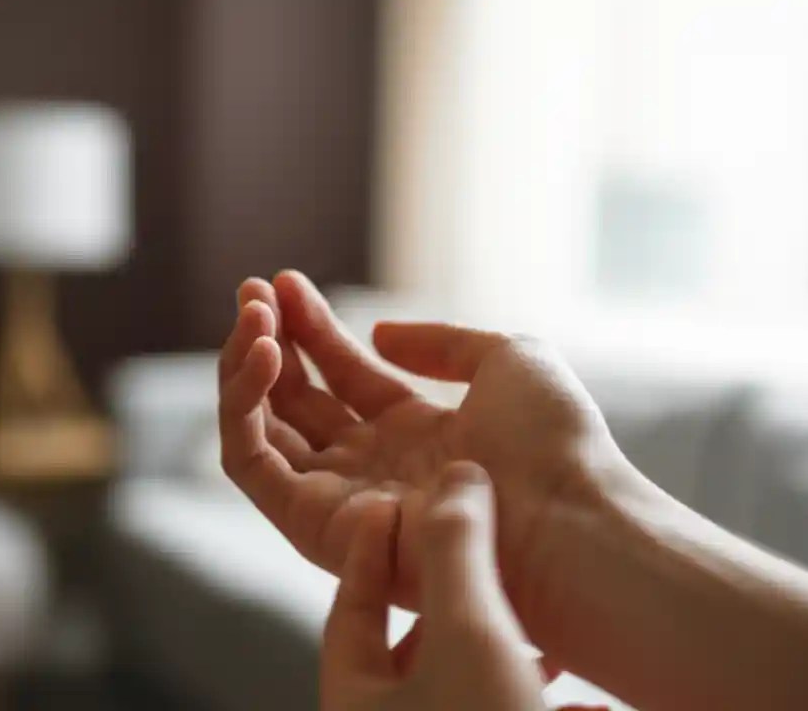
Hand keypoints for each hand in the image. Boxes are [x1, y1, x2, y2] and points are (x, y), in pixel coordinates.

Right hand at [218, 272, 655, 668]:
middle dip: (269, 340)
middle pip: (298, 402)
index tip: (288, 280)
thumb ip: (441, 343)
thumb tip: (380, 333)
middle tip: (253, 288)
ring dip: (245, 368)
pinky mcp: (315, 528)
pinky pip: (250, 466)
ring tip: (254, 316)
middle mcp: (374, 469)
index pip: (345, 376)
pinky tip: (263, 355)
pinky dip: (242, 409)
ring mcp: (342, 501)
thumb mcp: (507, 362)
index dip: (314, 327)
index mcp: (418, 434)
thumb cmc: (554, 443)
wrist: (565, 520)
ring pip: (261, 432)